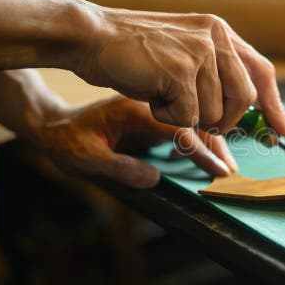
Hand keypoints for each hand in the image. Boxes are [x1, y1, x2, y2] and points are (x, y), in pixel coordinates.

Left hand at [36, 96, 237, 188]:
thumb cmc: (65, 141)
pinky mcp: (152, 112)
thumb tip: (153, 179)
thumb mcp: (85, 158)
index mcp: (134, 111)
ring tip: (226, 162)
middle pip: (194, 117)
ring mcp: (152, 106)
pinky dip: (200, 133)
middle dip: (217, 141)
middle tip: (231, 168)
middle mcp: (148, 104)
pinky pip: (184, 118)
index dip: (201, 150)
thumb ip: (118, 167)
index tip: (220, 170)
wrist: (52, 122)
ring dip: (212, 136)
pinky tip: (204, 151)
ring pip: (193, 115)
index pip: (179, 127)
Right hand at [76, 8, 284, 136]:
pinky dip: (167, 117)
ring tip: (160, 93)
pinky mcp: (181, 70)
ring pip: (214, 113)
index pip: (262, 71)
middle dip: (224, 121)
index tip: (282, 131)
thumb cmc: (133, 53)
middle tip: (196, 121)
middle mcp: (215, 37)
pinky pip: (187, 117)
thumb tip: (240, 125)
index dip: (274, 105)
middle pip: (244, 99)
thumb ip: (214, 80)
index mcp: (219, 32)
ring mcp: (199, 52)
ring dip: (185, 117)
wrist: (91, 36)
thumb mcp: (182, 58)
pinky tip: (150, 94)